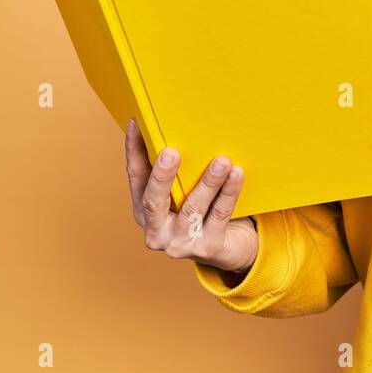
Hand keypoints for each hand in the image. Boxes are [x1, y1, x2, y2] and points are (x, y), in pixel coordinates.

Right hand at [123, 118, 257, 273]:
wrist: (228, 249)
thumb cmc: (203, 212)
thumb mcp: (184, 194)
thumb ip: (178, 173)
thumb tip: (180, 127)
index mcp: (144, 213)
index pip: (136, 178)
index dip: (134, 150)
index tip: (136, 123)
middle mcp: (157, 231)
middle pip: (154, 200)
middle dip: (162, 175)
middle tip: (171, 151)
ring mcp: (181, 243)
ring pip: (193, 207)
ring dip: (208, 182)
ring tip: (221, 161)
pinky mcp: (208, 247)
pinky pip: (220, 214)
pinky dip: (229, 192)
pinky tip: (237, 174)